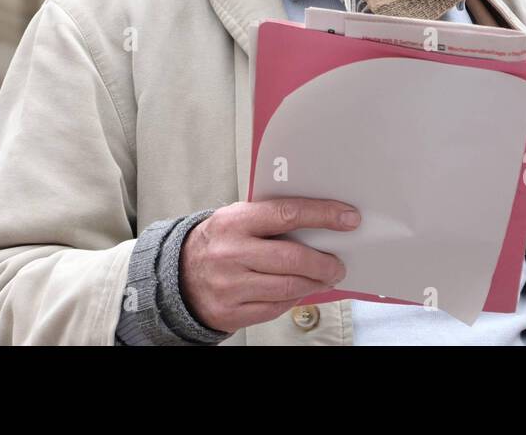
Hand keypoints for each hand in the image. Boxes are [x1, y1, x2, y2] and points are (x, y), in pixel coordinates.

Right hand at [179, 198, 358, 332]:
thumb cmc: (218, 242)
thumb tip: (319, 224)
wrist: (178, 275)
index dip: (323, 215)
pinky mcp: (231, 312)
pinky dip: (294, 299)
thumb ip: (271, 218)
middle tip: (338, 263)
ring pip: (288, 287)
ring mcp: (230, 285)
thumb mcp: (237, 219)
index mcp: (234, 222)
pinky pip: (275, 307)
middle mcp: (231, 253)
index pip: (287, 213)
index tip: (348, 218)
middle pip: (293, 258)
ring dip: (314, 283)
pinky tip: (300, 291)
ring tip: (325, 278)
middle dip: (324, 262)